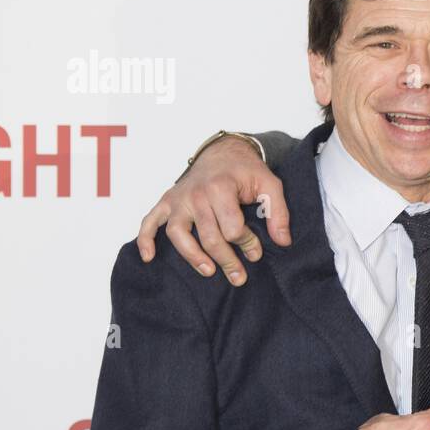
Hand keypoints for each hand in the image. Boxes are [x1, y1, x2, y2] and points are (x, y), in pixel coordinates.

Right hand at [136, 136, 290, 285]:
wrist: (223, 152)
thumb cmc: (246, 171)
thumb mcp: (270, 185)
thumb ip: (279, 212)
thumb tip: (283, 241)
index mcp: (221, 188)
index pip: (232, 228)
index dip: (247, 244)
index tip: (256, 252)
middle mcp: (195, 194)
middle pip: (209, 237)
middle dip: (227, 260)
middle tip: (239, 277)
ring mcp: (179, 199)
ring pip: (179, 235)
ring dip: (193, 257)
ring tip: (209, 272)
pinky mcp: (167, 201)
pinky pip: (150, 222)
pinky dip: (145, 239)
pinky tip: (148, 257)